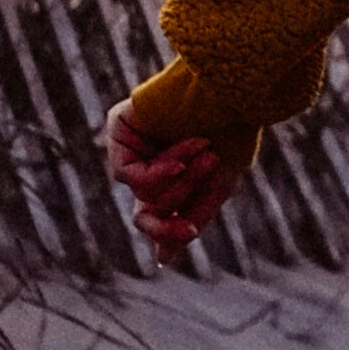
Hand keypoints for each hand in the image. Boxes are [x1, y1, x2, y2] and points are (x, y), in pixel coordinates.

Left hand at [104, 100, 256, 266]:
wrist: (229, 90)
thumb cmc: (230, 130)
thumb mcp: (215, 186)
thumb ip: (190, 219)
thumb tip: (163, 259)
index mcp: (170, 174)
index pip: (156, 215)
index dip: (169, 230)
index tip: (189, 232)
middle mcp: (146, 160)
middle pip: (144, 211)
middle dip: (177, 207)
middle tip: (194, 215)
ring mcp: (131, 146)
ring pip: (143, 194)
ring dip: (179, 184)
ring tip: (207, 155)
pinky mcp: (118, 130)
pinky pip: (129, 175)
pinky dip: (159, 172)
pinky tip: (180, 157)